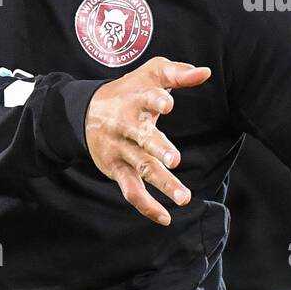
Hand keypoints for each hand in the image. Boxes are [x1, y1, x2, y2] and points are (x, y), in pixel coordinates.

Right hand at [84, 56, 210, 224]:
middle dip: (158, 147)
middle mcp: (125, 126)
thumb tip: (206, 72)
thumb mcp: (149, 74)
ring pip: (141, 167)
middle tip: (174, 159)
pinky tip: (165, 218)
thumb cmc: (128, 91)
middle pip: (142, 137)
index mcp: (134, 100)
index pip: (145, 98)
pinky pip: (131, 190)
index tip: (168, 103)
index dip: (155, 101)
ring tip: (183, 197)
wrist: (84, 112)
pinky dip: (146, 206)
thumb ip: (177, 73)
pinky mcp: (116, 169)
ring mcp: (120, 150)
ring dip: (162, 183)